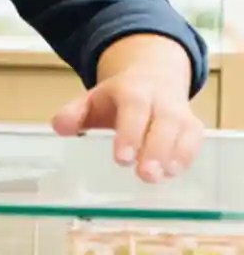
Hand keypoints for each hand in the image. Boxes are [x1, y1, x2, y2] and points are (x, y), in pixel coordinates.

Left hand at [51, 68, 202, 183]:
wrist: (152, 76)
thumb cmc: (117, 97)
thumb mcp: (91, 99)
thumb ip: (73, 113)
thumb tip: (60, 127)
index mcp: (132, 90)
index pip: (134, 109)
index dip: (130, 133)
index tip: (122, 159)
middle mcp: (159, 99)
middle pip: (164, 121)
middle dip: (155, 149)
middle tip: (144, 174)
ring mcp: (179, 112)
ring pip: (183, 131)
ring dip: (174, 156)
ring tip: (159, 177)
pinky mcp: (192, 126)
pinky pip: (194, 140)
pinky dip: (187, 157)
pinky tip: (172, 173)